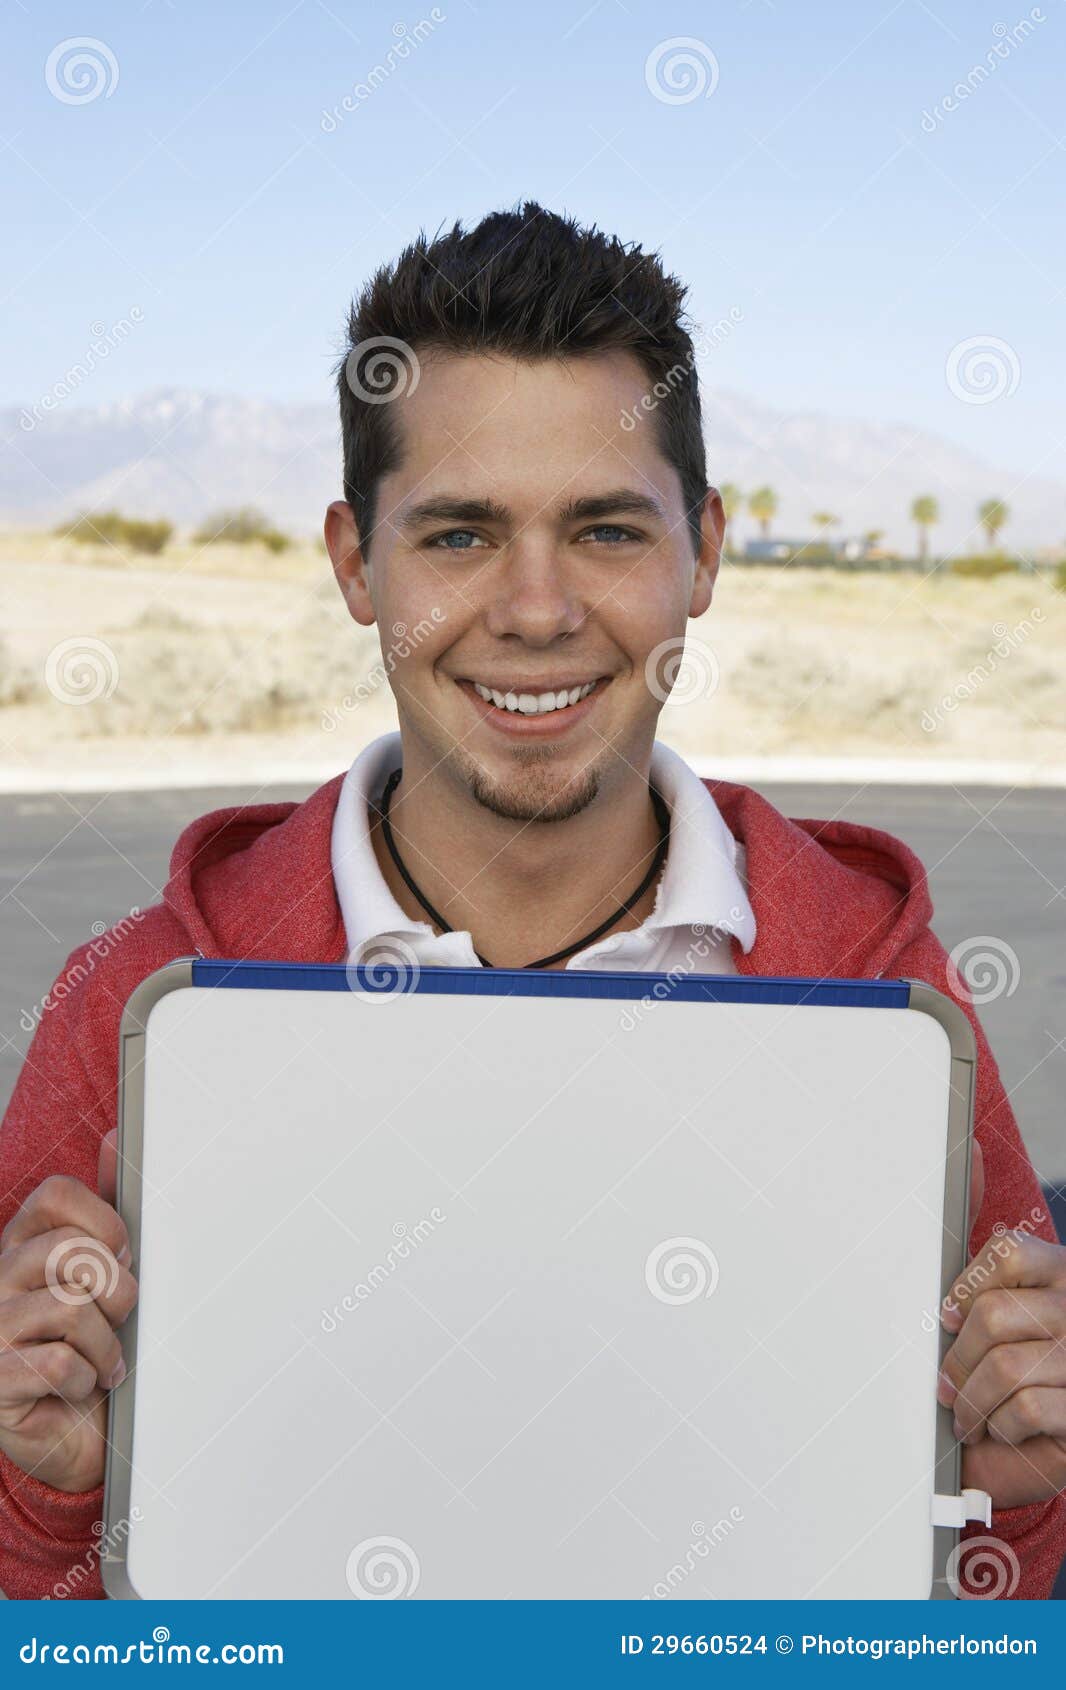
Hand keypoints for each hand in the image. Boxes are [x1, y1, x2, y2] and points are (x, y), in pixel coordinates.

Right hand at [0, 1130, 137, 1492]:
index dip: (104, 1221)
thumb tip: (115, 1137)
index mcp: (20, 1243)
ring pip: (71, 1309)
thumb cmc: (87, 1345)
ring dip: (107, 1343)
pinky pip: (57, 1363)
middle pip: (72, 1251)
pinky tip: (83, 1385)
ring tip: (106, 1359)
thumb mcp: (100, 1271)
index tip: (123, 1254)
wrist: (73, 1432)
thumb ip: (106, 1208)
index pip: (56, 1195)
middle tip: (119, 1316)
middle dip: (117, 1289)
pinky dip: (86, 1378)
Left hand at [938, 1142, 1065, 1506]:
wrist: (1045, 1445)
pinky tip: (1001, 1430)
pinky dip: (1000, 1427)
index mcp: (1062, 1271)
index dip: (964, 1289)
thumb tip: (970, 1147)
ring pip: (1004, 1368)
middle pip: (993, 1317)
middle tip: (947, 1384)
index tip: (944, 1318)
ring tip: (967, 1415)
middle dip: (958, 1359)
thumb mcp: (1003, 1298)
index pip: (1007, 1254)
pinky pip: (1026, 1409)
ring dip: (972, 1401)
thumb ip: (984, 1243)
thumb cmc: (1019, 1363)